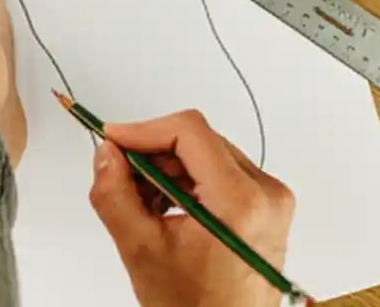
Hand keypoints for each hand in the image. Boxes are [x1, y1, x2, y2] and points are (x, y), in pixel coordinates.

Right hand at [89, 110, 294, 306]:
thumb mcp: (141, 251)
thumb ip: (115, 195)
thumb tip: (107, 155)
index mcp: (240, 202)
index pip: (190, 132)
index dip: (145, 129)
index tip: (115, 139)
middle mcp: (266, 194)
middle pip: (200, 141)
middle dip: (155, 153)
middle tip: (122, 174)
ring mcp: (271, 200)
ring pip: (210, 154)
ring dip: (170, 168)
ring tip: (144, 201)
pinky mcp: (268, 207)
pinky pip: (223, 173)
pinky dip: (190, 181)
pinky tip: (167, 207)